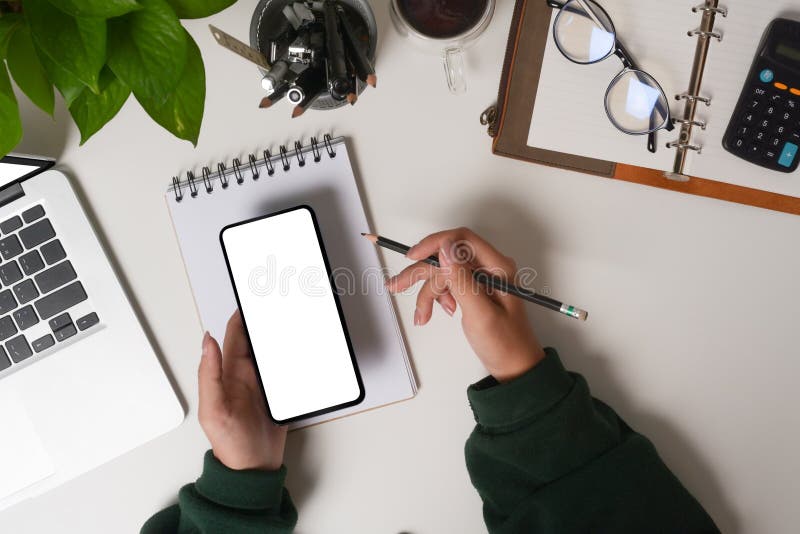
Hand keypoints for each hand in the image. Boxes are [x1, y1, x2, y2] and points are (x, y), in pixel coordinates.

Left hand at [198, 312, 286, 470]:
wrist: (254, 470)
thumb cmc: (230, 444)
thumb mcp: (215, 410)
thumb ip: (210, 375)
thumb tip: (206, 340)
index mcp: (229, 374)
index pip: (234, 336)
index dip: (240, 316)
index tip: (250, 299)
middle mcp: (247, 375)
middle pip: (257, 340)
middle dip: (264, 320)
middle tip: (275, 301)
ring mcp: (266, 384)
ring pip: (274, 352)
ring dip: (281, 336)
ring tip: (292, 317)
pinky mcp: (282, 394)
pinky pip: (289, 370)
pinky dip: (295, 358)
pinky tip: (304, 348)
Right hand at [387, 228, 544, 381]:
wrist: (513, 366)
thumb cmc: (504, 343)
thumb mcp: (480, 313)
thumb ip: (462, 279)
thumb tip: (445, 248)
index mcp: (497, 267)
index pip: (461, 239)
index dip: (434, 243)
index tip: (412, 256)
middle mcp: (488, 268)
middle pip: (446, 256)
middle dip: (421, 273)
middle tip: (397, 285)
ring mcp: (479, 279)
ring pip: (442, 272)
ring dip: (427, 292)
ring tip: (421, 315)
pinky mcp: (472, 289)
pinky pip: (446, 285)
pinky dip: (436, 298)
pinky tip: (437, 313)